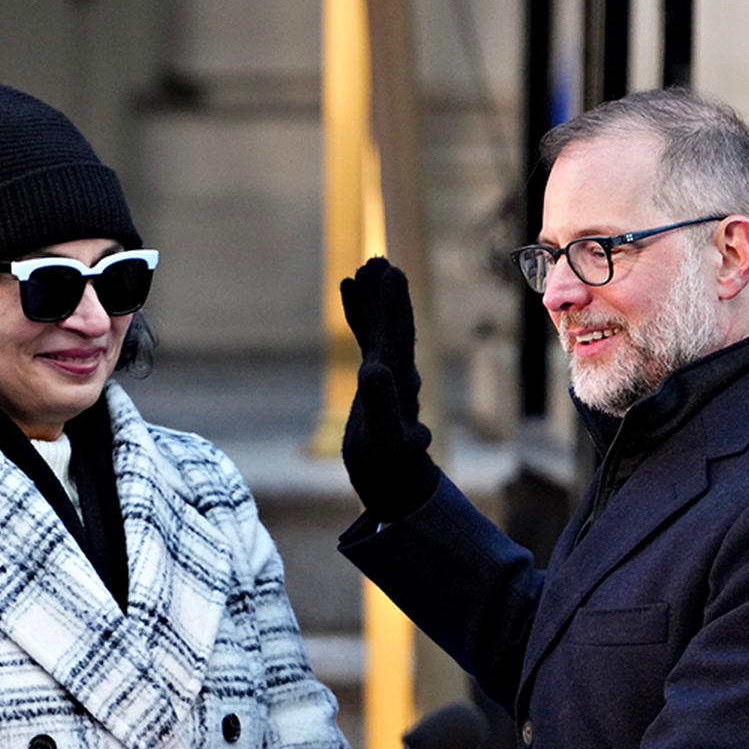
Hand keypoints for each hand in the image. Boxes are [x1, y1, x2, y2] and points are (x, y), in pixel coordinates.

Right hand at [340, 257, 440, 520]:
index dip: (394, 303)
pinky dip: (358, 315)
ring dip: (373, 298)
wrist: (395, 486)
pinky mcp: (374, 381)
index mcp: (400, 382)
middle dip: (385, 293)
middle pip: (393, 324)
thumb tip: (375, 371)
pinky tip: (348, 292)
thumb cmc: (388, 469)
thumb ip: (382, 406)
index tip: (391, 271)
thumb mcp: (383, 440)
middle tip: (378, 262)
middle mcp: (398, 372)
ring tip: (362, 269)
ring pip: (380, 327)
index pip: (399, 334)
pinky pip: (367, 339)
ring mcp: (387, 375)